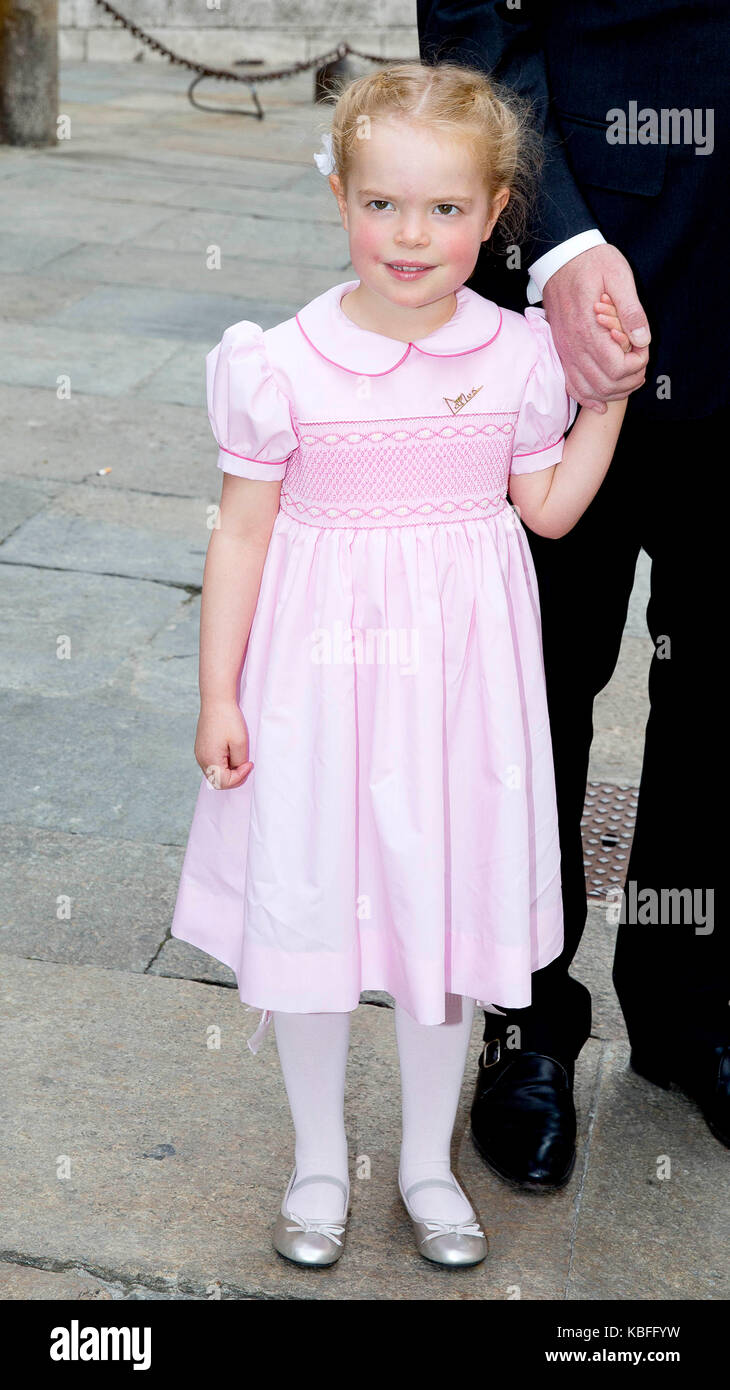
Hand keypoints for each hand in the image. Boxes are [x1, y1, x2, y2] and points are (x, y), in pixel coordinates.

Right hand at [194, 698, 252, 789]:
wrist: (216, 701)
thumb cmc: (228, 719)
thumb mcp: (240, 743)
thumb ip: (239, 762)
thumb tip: (238, 769)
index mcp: (210, 760)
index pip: (224, 783)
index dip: (240, 777)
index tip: (249, 764)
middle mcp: (201, 759)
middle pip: (218, 781)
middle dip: (234, 776)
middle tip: (246, 764)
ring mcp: (199, 754)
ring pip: (215, 772)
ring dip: (228, 770)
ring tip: (238, 756)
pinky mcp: (201, 748)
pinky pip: (212, 763)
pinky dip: (223, 763)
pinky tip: (231, 751)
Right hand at [542, 243, 649, 413]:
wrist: (559, 256)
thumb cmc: (591, 262)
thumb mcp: (618, 275)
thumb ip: (631, 310)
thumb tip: (642, 340)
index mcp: (588, 329)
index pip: (617, 368)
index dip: (637, 365)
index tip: (643, 348)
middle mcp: (573, 346)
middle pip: (604, 385)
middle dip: (629, 382)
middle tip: (641, 365)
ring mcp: (565, 351)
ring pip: (588, 390)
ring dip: (612, 393)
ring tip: (628, 381)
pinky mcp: (561, 351)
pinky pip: (571, 385)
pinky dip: (587, 399)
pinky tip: (600, 404)